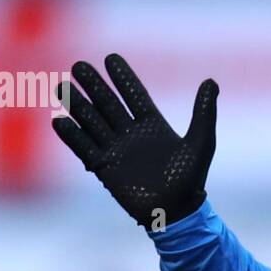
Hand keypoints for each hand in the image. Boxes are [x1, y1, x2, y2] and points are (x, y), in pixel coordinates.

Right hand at [51, 53, 217, 229]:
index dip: (123, 77)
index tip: (111, 58)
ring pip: (93, 122)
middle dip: (94, 85)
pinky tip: (59, 121)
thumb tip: (211, 81)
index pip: (134, 95)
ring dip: (78, 105)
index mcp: (152, 124)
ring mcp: (116, 149)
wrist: (175, 212)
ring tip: (63, 87)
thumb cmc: (190, 179)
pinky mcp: (105, 168)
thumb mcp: (201, 143)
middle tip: (79, 65)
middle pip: (108, 104)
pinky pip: (85, 148)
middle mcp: (131, 133)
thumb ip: (203, 113)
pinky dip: (72, 136)